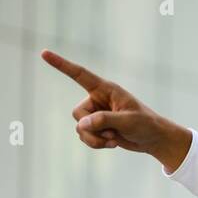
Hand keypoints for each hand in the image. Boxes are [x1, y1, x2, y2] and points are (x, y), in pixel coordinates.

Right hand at [41, 49, 191, 170]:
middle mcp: (97, 100)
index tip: (44, 53)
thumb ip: (103, 120)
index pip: (79, 75)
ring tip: (113, 140)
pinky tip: (112, 143)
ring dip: (94, 139)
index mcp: (106, 89)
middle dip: (91, 127)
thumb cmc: (146, 125)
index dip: (61, 65)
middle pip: (78, 113)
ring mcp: (96, 114)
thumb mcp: (128, 121)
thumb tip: (80, 125)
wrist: (154, 139)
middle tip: (111, 133)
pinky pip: (85, 137)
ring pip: (80, 128)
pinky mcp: (97, 128)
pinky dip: (96, 144)